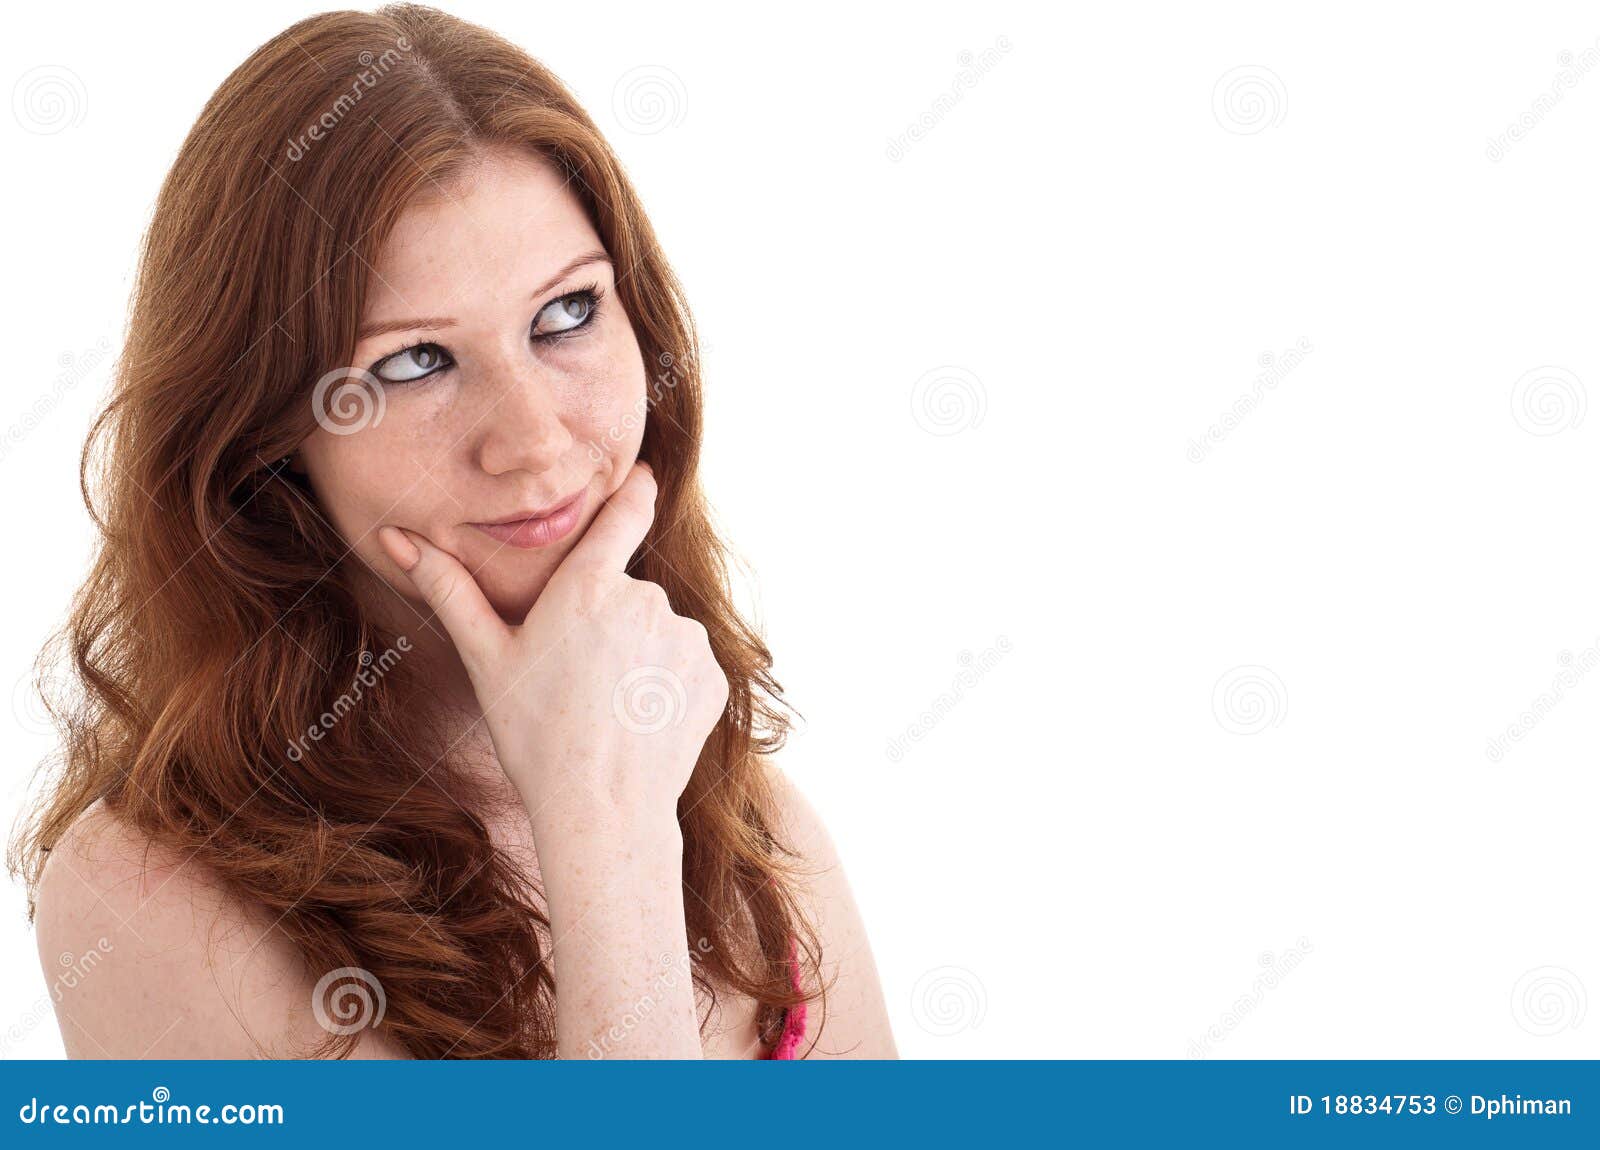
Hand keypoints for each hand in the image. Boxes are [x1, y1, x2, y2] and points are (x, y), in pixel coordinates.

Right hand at [375, 462, 728, 840]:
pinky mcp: (711, 676)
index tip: (640, 475)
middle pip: (626, 593)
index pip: (625, 513)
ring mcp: (685, 639)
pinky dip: (664, 686)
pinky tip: (636, 721)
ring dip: (636, 656)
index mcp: (589, 587)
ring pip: (657, 631)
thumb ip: (450, 590)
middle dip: (605, 621)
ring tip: (605, 706)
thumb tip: (398, 536)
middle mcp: (646, 601)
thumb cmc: (535, 735)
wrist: (602, 812)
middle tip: (576, 678)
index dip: (633, 490)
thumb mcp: (487, 659)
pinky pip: (683, 666)